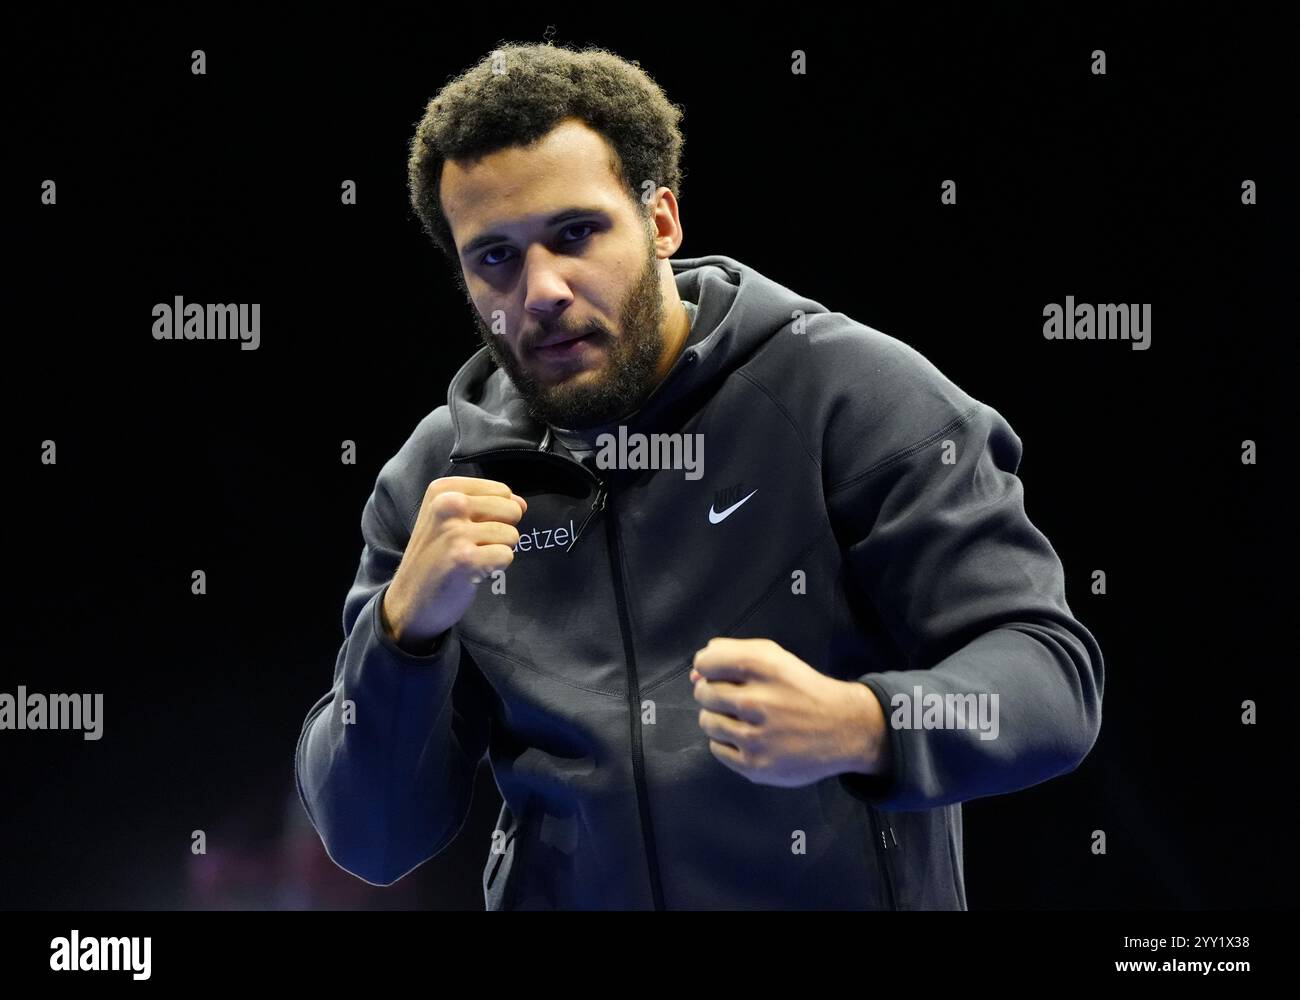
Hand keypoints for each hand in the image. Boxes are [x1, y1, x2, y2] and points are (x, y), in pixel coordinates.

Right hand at [382, 477, 526, 648]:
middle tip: (473, 546)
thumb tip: (522, 504)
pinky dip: (495, 568)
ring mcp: (455, 532)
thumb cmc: (435, 557)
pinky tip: (472, 572)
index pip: (502, 491)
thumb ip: (489, 505)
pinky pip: (506, 556)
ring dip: (497, 551)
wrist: (409, 600)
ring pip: (511, 534)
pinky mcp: (465, 559)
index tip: (469, 528)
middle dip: (501, 531)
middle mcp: (447, 505)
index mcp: (443, 489)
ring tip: (471, 559)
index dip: (496, 514)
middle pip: (512, 510)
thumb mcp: (452, 520)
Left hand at [690, 637, 888, 786]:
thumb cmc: (802, 689)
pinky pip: (716, 749)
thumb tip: (695, 671)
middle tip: (738, 699)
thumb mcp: (775, 658)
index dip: (707, 667)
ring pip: (707, 721)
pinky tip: (749, 738)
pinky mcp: (755, 766)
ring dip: (719, 718)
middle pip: (703, 693)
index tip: (719, 674)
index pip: (705, 663)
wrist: (843, 730)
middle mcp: (758, 701)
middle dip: (713, 693)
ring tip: (744, 720)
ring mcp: (756, 737)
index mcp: (764, 667)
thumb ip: (731, 653)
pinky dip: (727, 743)